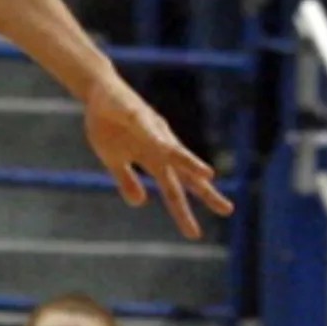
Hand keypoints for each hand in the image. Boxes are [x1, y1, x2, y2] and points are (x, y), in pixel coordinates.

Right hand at [83, 72, 231, 238]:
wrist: (99, 90)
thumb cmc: (108, 124)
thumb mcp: (112, 158)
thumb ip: (126, 179)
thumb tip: (140, 203)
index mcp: (154, 159)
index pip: (174, 189)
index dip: (183, 212)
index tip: (194, 235)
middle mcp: (160, 145)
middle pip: (184, 173)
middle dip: (204, 191)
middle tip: (227, 210)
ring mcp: (150, 129)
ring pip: (173, 148)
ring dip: (189, 161)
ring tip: (207, 174)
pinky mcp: (135, 112)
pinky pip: (144, 124)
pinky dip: (154, 135)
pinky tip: (161, 145)